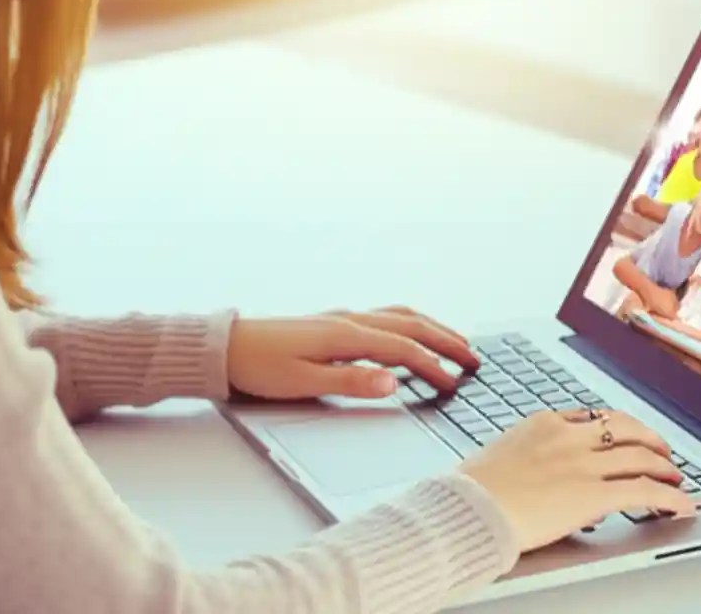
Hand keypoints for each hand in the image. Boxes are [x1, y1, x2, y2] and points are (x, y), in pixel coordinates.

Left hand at [226, 306, 479, 399]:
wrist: (225, 348)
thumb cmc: (259, 367)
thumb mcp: (304, 383)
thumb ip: (352, 382)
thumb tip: (394, 383)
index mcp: (346, 335)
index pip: (404, 349)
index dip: (434, 366)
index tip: (456, 383)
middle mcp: (349, 321)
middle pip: (411, 325)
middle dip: (446, 340)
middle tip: (475, 358)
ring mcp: (342, 318)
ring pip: (400, 316)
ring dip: (432, 327)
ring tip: (456, 342)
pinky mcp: (333, 323)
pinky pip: (384, 317)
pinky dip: (410, 323)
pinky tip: (411, 333)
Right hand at [461, 410, 693, 552]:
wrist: (467, 508)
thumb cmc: (471, 491)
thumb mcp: (500, 456)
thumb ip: (527, 457)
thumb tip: (545, 476)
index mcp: (543, 423)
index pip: (591, 418)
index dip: (615, 430)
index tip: (623, 438)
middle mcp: (568, 437)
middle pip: (625, 428)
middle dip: (649, 439)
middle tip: (661, 451)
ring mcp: (583, 464)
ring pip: (642, 456)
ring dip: (665, 467)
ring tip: (675, 477)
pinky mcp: (595, 494)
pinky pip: (645, 492)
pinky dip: (671, 498)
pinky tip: (682, 505)